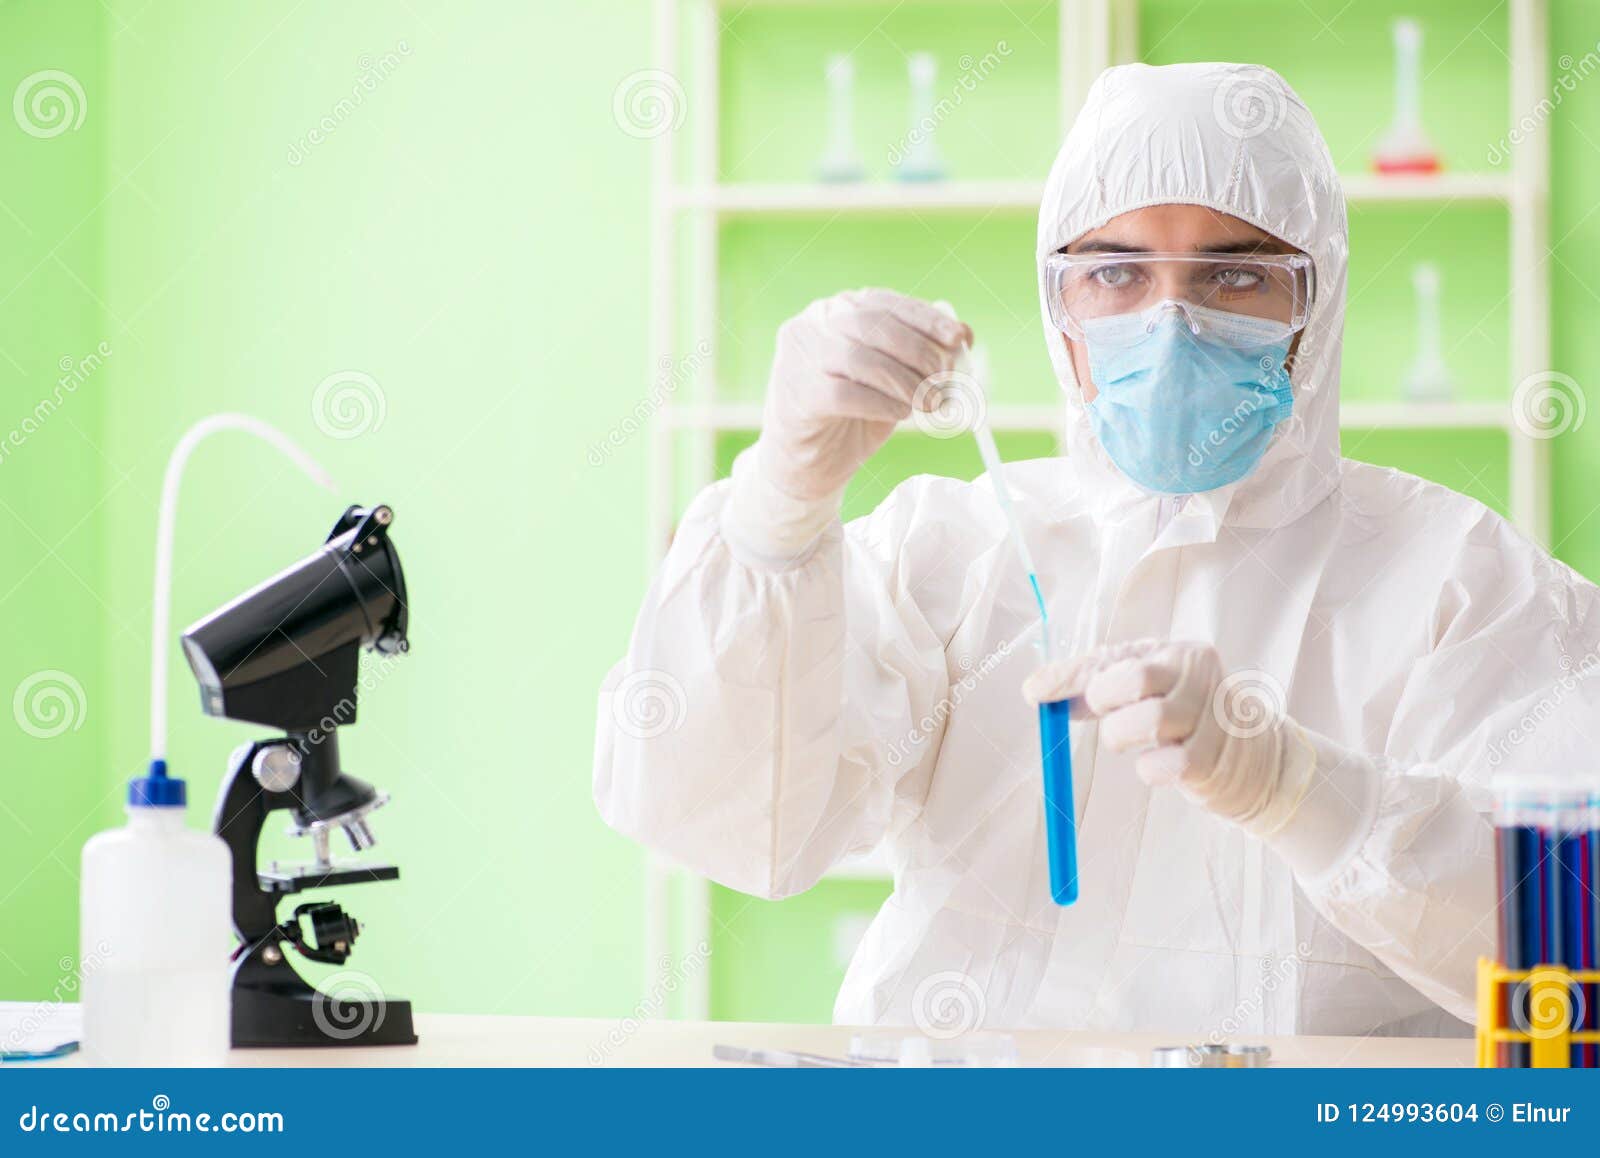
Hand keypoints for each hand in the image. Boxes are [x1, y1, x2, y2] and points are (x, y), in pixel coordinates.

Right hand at [753, 289, 971, 500]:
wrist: (808, 462)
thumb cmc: (853, 415)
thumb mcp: (891, 378)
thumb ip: (916, 354)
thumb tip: (960, 338)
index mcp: (837, 310)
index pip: (885, 302)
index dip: (926, 318)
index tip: (959, 337)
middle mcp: (813, 324)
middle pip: (873, 324)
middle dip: (919, 351)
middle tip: (945, 378)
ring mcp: (798, 358)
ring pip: (859, 359)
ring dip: (905, 382)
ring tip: (929, 403)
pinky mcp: (796, 394)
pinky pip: (844, 394)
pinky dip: (882, 403)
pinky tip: (900, 413)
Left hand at [1024, 640, 1310, 830]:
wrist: (1253, 759)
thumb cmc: (1183, 716)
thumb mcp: (1141, 688)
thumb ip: (1091, 683)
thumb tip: (1036, 691)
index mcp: (1177, 652)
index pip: (1113, 658)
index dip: (1070, 677)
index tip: (1035, 693)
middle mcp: (1199, 674)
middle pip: (1134, 679)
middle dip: (1106, 702)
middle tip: (1108, 712)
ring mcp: (1211, 715)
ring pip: (1147, 722)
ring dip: (1122, 736)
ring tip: (1131, 739)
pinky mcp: (1214, 758)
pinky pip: (1163, 765)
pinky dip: (1148, 769)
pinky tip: (1157, 764)